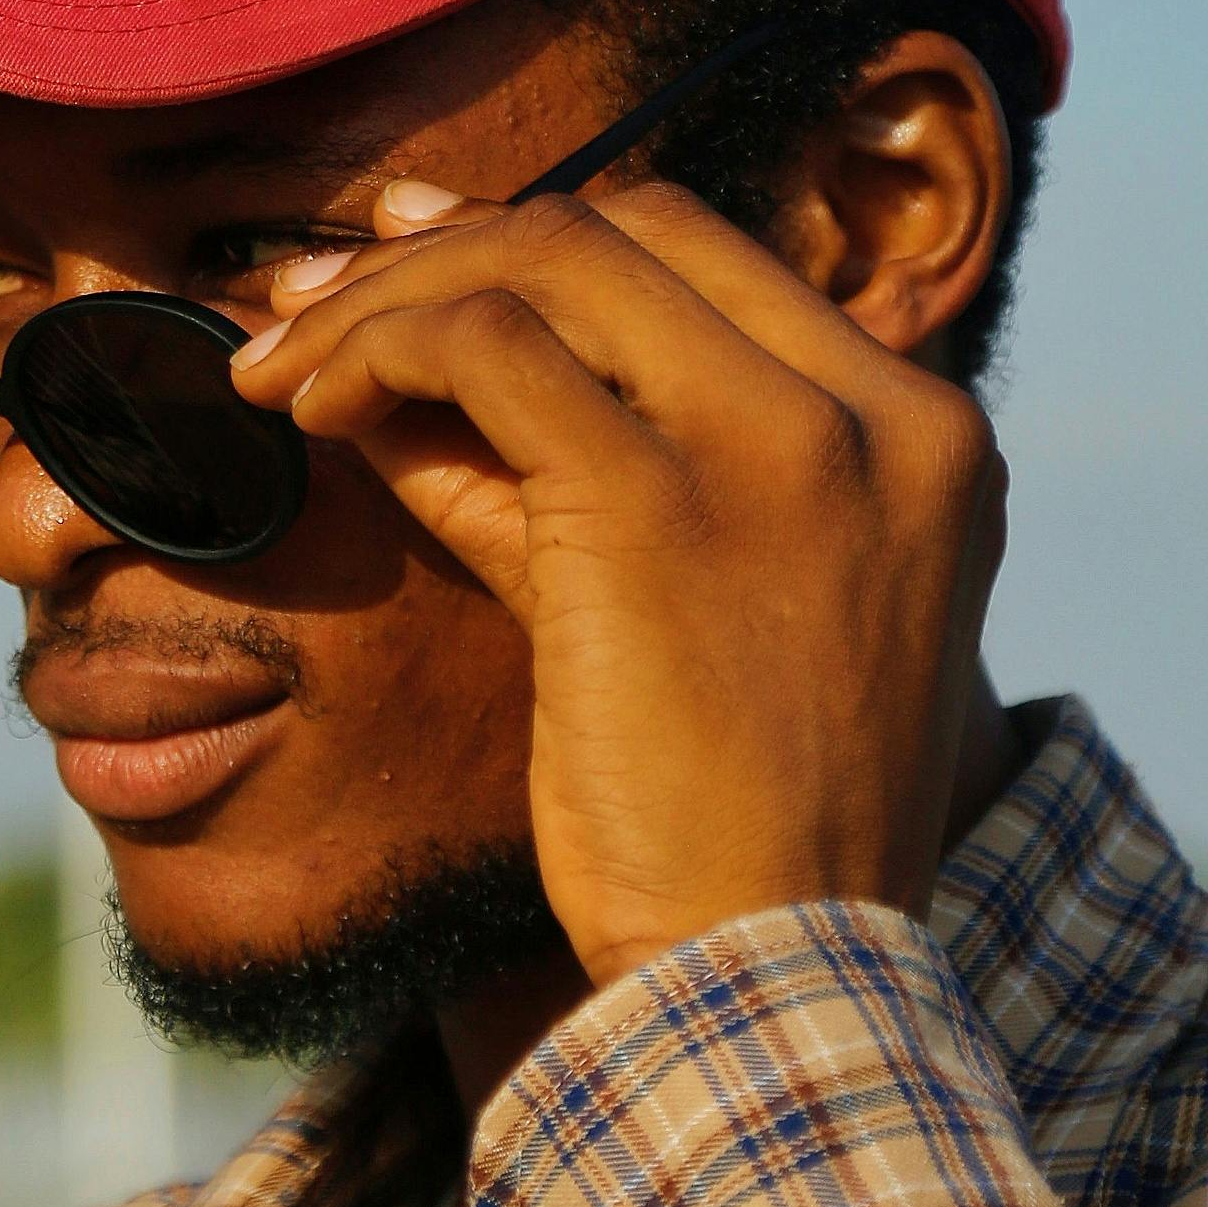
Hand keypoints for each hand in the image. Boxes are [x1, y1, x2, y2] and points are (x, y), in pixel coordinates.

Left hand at [229, 185, 1003, 985]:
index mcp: (924, 432)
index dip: (540, 238)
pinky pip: (484, 349)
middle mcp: (878, 411)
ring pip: (545, 263)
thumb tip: (411, 368)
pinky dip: (377, 351)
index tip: (417, 258)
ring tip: (283, 367)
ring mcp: (782, 443)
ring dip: (387, 298)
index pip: (709, 258)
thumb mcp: (685, 605)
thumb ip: (572, 476)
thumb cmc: (734, 822)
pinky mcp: (659, 500)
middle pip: (626, 230)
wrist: (780, 975)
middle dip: (448, 249)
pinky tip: (313, 415)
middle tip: (316, 306)